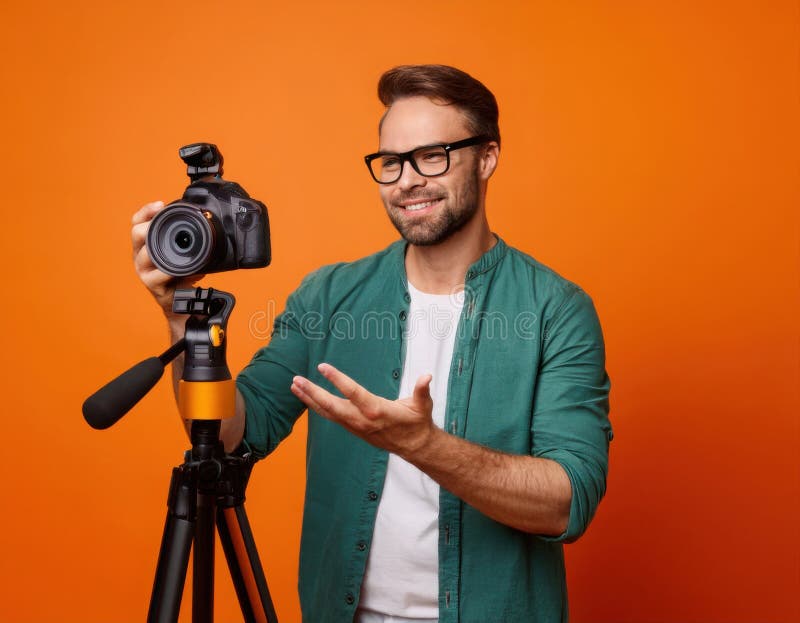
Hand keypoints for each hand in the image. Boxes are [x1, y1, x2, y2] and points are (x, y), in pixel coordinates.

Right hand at [131, 201, 203, 323]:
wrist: (181, 300)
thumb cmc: (182, 274)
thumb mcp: (184, 252)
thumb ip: (188, 238)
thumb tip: (208, 219)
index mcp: (146, 244)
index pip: (138, 222)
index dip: (146, 211)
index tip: (160, 204)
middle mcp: (141, 254)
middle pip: (136, 233)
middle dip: (149, 224)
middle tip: (165, 221)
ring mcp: (144, 270)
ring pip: (145, 254)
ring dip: (159, 247)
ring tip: (174, 244)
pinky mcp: (151, 284)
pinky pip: (156, 275)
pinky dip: (167, 271)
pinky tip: (175, 269)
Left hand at [291, 363, 436, 459]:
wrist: (414, 446)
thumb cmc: (418, 422)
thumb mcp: (423, 405)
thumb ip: (422, 390)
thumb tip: (426, 376)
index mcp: (377, 410)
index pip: (353, 393)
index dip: (337, 380)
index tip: (322, 367)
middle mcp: (362, 419)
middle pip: (332, 406)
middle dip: (313, 393)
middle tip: (296, 380)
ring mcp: (355, 426)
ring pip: (328, 412)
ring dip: (310, 399)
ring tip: (294, 385)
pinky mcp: (353, 428)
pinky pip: (331, 417)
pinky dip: (317, 407)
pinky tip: (307, 397)